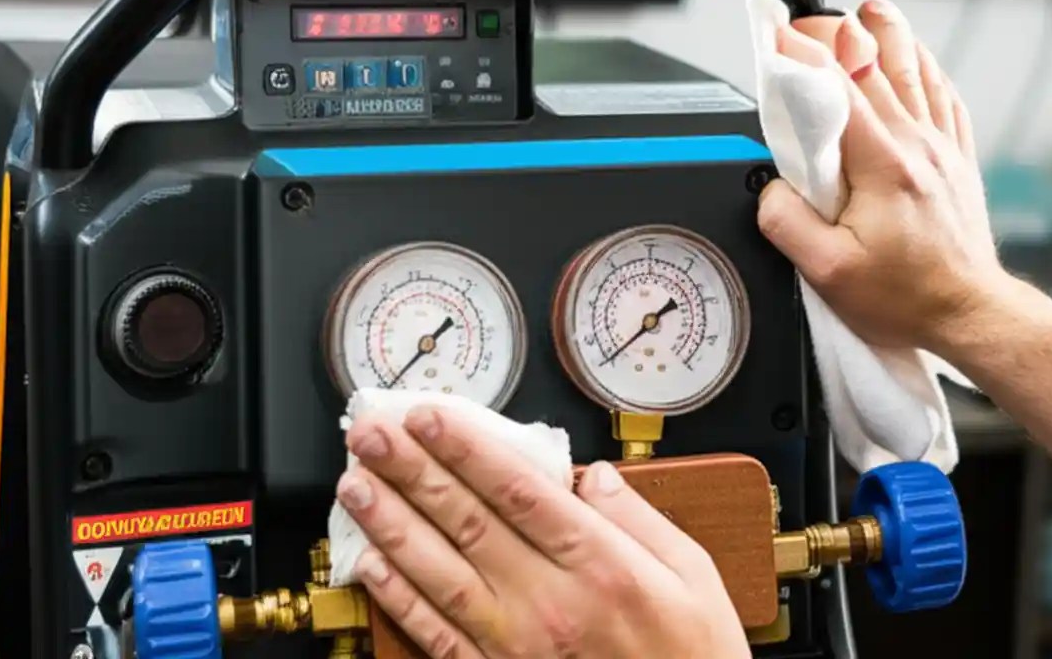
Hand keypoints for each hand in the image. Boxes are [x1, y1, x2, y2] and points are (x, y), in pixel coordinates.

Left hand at [337, 407, 750, 657]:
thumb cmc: (694, 657)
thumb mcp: (696, 576)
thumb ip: (640, 519)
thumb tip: (593, 477)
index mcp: (602, 566)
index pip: (518, 491)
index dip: (467, 449)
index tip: (430, 416)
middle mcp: (551, 602)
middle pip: (468, 522)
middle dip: (414, 471)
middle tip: (374, 433)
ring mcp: (518, 644)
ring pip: (440, 572)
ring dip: (392, 524)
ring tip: (356, 484)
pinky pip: (438, 633)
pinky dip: (400, 599)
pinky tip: (373, 563)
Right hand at [758, 0, 1012, 350]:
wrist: (968, 312)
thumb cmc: (907, 296)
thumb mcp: (827, 272)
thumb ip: (787, 223)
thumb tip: (770, 190)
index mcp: (883, 164)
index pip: (838, 88)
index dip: (803, 56)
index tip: (777, 40)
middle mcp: (917, 145)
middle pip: (877, 66)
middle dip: (836, 35)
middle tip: (806, 25)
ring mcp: (942, 149)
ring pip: (917, 72)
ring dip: (890, 35)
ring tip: (870, 12)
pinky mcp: (958, 161)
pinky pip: (946, 98)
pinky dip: (929, 70)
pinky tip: (919, 60)